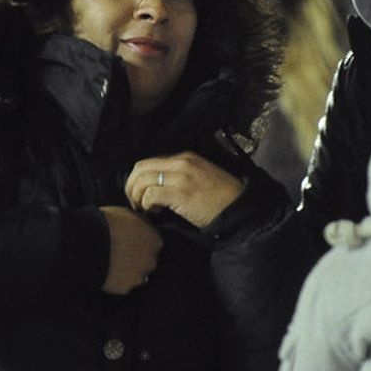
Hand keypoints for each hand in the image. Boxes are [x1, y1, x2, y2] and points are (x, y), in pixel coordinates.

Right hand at [99, 206, 162, 294]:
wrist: (87, 243)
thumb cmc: (106, 223)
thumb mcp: (128, 214)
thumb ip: (141, 222)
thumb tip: (144, 223)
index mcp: (156, 240)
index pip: (154, 243)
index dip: (140, 243)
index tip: (129, 242)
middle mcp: (152, 260)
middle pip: (147, 261)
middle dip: (136, 258)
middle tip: (119, 253)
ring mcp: (139, 276)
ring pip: (136, 275)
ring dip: (127, 271)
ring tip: (110, 264)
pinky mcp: (125, 288)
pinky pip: (123, 285)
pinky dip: (116, 281)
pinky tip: (105, 273)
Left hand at [125, 151, 244, 227]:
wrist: (238, 209)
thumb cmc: (221, 198)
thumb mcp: (201, 176)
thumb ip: (181, 175)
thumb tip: (159, 185)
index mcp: (185, 157)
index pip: (150, 161)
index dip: (139, 178)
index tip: (140, 194)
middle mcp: (181, 162)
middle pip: (141, 168)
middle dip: (131, 186)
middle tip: (134, 202)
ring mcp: (181, 177)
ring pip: (142, 180)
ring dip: (137, 196)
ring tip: (143, 209)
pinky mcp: (181, 193)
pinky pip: (151, 195)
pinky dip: (146, 205)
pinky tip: (153, 213)